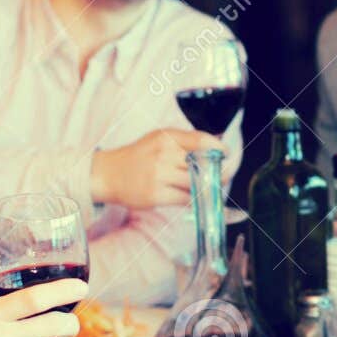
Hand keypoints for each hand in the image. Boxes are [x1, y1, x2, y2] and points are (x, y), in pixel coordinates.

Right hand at [89, 129, 223, 209]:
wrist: (109, 174)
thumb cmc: (139, 156)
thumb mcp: (158, 139)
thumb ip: (184, 141)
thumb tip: (216, 147)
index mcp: (166, 137)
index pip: (201, 140)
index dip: (218, 147)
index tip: (227, 154)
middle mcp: (163, 155)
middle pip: (202, 165)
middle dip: (216, 172)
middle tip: (222, 175)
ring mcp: (159, 175)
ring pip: (195, 183)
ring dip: (206, 187)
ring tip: (208, 187)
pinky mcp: (156, 195)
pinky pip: (184, 199)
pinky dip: (193, 199)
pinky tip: (194, 197)